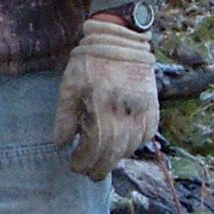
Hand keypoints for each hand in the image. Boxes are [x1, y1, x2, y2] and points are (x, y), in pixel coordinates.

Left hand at [53, 18, 157, 180]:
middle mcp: (125, 112)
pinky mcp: (153, 108)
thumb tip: (60, 145)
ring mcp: (142, 111)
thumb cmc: (89, 63)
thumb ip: (64, 118)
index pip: (94, 147)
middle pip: (113, 153)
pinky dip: (133, 145)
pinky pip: (146, 136)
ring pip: (130, 147)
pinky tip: (121, 146)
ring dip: (115, 158)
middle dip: (99, 167)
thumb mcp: (68, 87)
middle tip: (89, 174)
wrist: (121, 40)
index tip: (74, 165)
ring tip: (102, 160)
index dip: (84, 161)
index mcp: (101, 107)